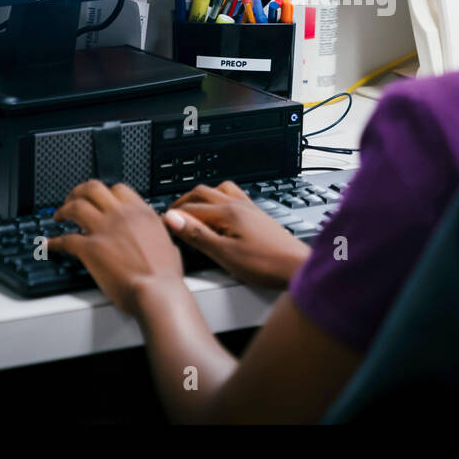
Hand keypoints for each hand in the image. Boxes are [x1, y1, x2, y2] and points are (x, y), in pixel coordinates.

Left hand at [47, 180, 184, 314]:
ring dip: (64, 210)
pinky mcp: (89, 248)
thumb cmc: (165, 275)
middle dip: (79, 192)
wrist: (157, 291)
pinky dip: (54, 242)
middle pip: (93, 189)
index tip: (100, 198)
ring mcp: (103, 230)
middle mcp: (121, 215)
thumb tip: (158, 233)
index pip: (118, 189)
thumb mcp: (168, 243)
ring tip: (58, 216)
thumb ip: (157, 233)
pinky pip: (65, 239)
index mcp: (141, 213)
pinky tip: (49, 244)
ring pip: (75, 207)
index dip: (105, 192)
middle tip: (72, 199)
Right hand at [163, 181, 311, 288]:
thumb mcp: (224, 254)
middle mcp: (239, 205)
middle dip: (184, 201)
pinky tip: (222, 213)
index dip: (174, 216)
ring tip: (193, 209)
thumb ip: (197, 235)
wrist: (297, 267)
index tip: (162, 224)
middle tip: (172, 214)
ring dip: (203, 197)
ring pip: (221, 190)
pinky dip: (220, 200)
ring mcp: (250, 209)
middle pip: (204, 192)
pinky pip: (234, 197)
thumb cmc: (266, 264)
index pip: (191, 208)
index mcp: (228, 212)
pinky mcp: (258, 216)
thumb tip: (173, 218)